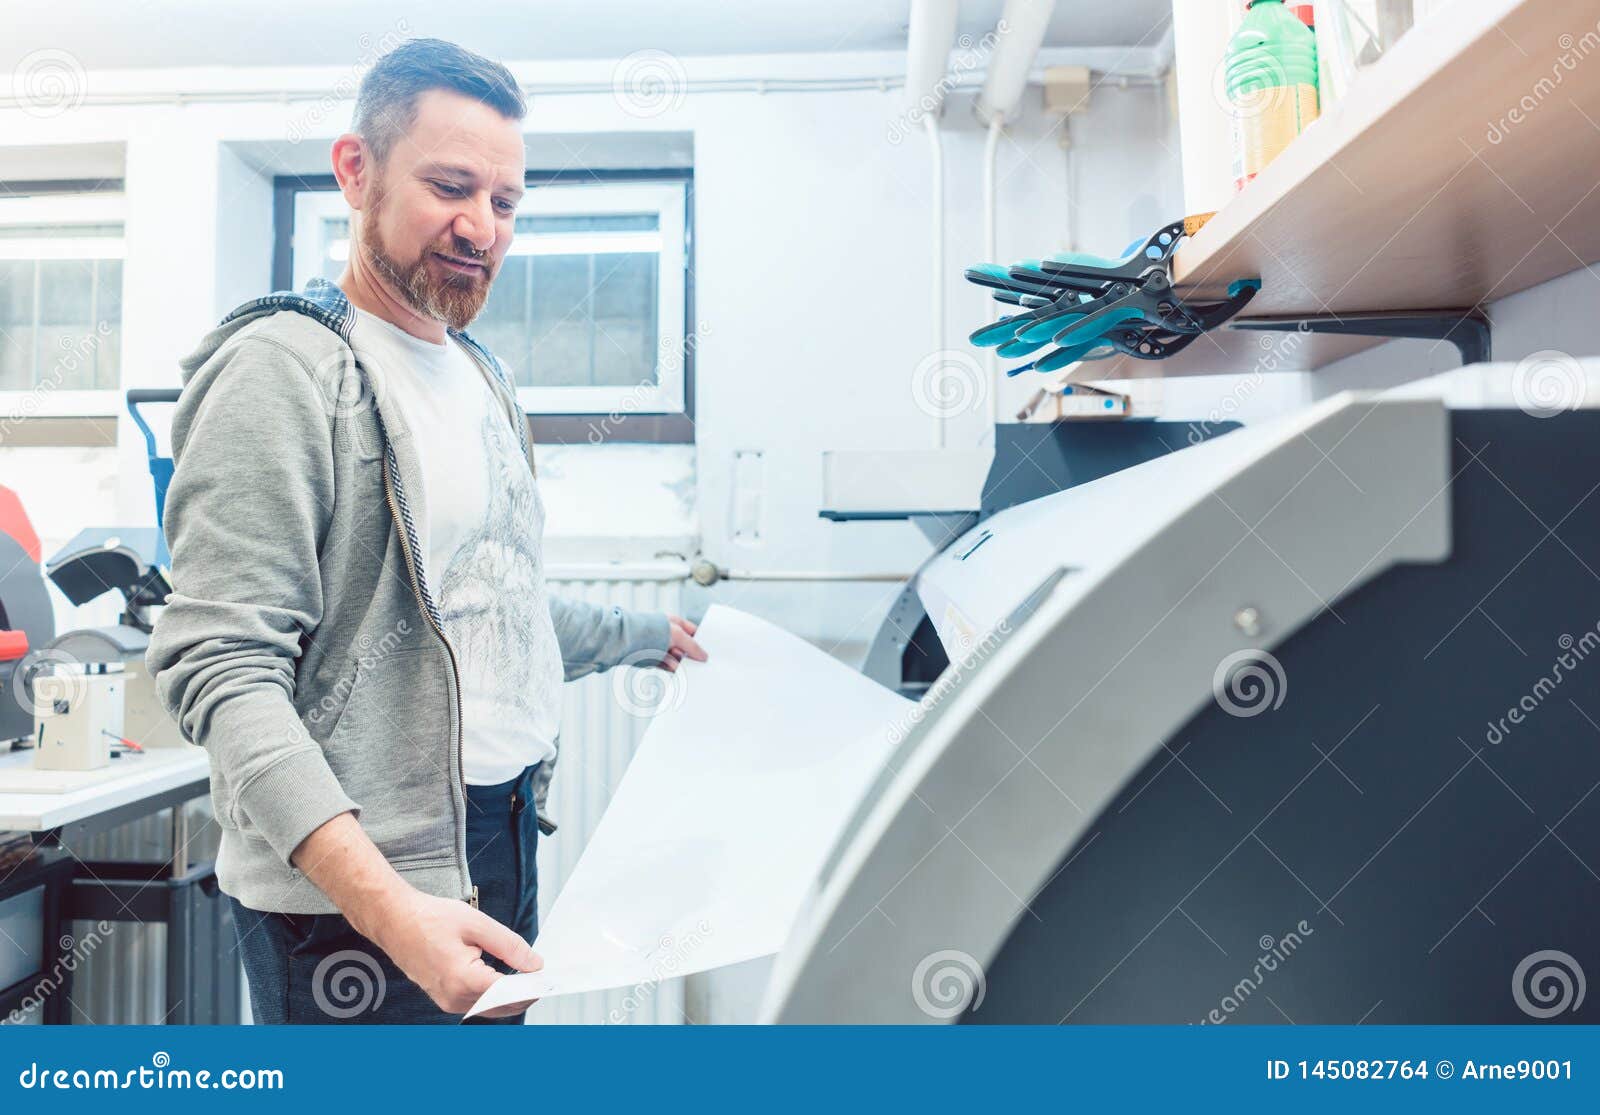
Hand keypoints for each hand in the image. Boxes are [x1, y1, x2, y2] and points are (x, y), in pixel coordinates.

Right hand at [366, 886, 542, 1016]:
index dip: (533, 986)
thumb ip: (509, 945)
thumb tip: (534, 964)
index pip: (509, 993)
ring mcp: (447, 1001)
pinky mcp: (444, 998)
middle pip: (502, 1006)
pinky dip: (494, 994)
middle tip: (544, 976)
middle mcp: (454, 998)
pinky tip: (506, 979)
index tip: (550, 979)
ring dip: (510, 995)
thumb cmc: (430, 918)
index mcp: (463, 980)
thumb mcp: (476, 923)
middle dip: (525, 993)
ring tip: (528, 976)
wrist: (395, 920)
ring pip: (490, 1006)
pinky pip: (476, 1002)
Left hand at [656, 614, 707, 671]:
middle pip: (685, 647)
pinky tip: (681, 673)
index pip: (692, 632)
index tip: (709, 651)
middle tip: (703, 664)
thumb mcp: (678, 635)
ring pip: (677, 658)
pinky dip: (674, 669)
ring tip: (694, 671)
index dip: (701, 641)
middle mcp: (668, 635)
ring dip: (683, 664)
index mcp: (674, 623)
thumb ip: (693, 646)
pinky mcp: (655, 659)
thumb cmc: (651, 630)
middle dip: (692, 655)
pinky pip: (668, 666)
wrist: (629, 640)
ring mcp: (661, 647)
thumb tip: (704, 656)